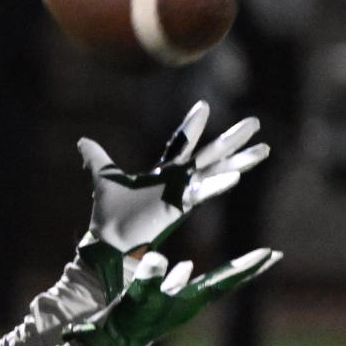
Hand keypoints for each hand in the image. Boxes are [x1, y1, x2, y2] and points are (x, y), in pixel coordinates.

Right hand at [70, 247, 281, 345]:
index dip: (246, 266)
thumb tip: (160, 258)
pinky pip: (180, 286)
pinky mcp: (160, 306)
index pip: (225, 281)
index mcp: (190, 302)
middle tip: (273, 256)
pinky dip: (184, 274)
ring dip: (225, 273)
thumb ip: (150, 276)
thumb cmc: (128, 325)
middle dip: (247, 269)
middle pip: (225, 283)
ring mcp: (176, 306)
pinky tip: (184, 267)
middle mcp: (189, 304)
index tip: (270, 254)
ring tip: (242, 264)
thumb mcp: (139, 296)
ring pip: (207, 284)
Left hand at [74, 102, 270, 286]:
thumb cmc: (110, 213)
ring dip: (239, 160)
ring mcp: (181, 192)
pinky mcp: (179, 205)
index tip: (204, 105)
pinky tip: (236, 176)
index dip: (192, 126)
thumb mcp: (104, 177)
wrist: (108, 239)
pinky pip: (203, 192)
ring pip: (216, 171)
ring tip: (263, 148)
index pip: (182, 144)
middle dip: (232, 139)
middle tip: (255, 123)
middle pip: (210, 154)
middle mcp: (178, 181)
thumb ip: (97, 158)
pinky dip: (218, 184)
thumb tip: (82, 141)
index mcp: (164, 173)